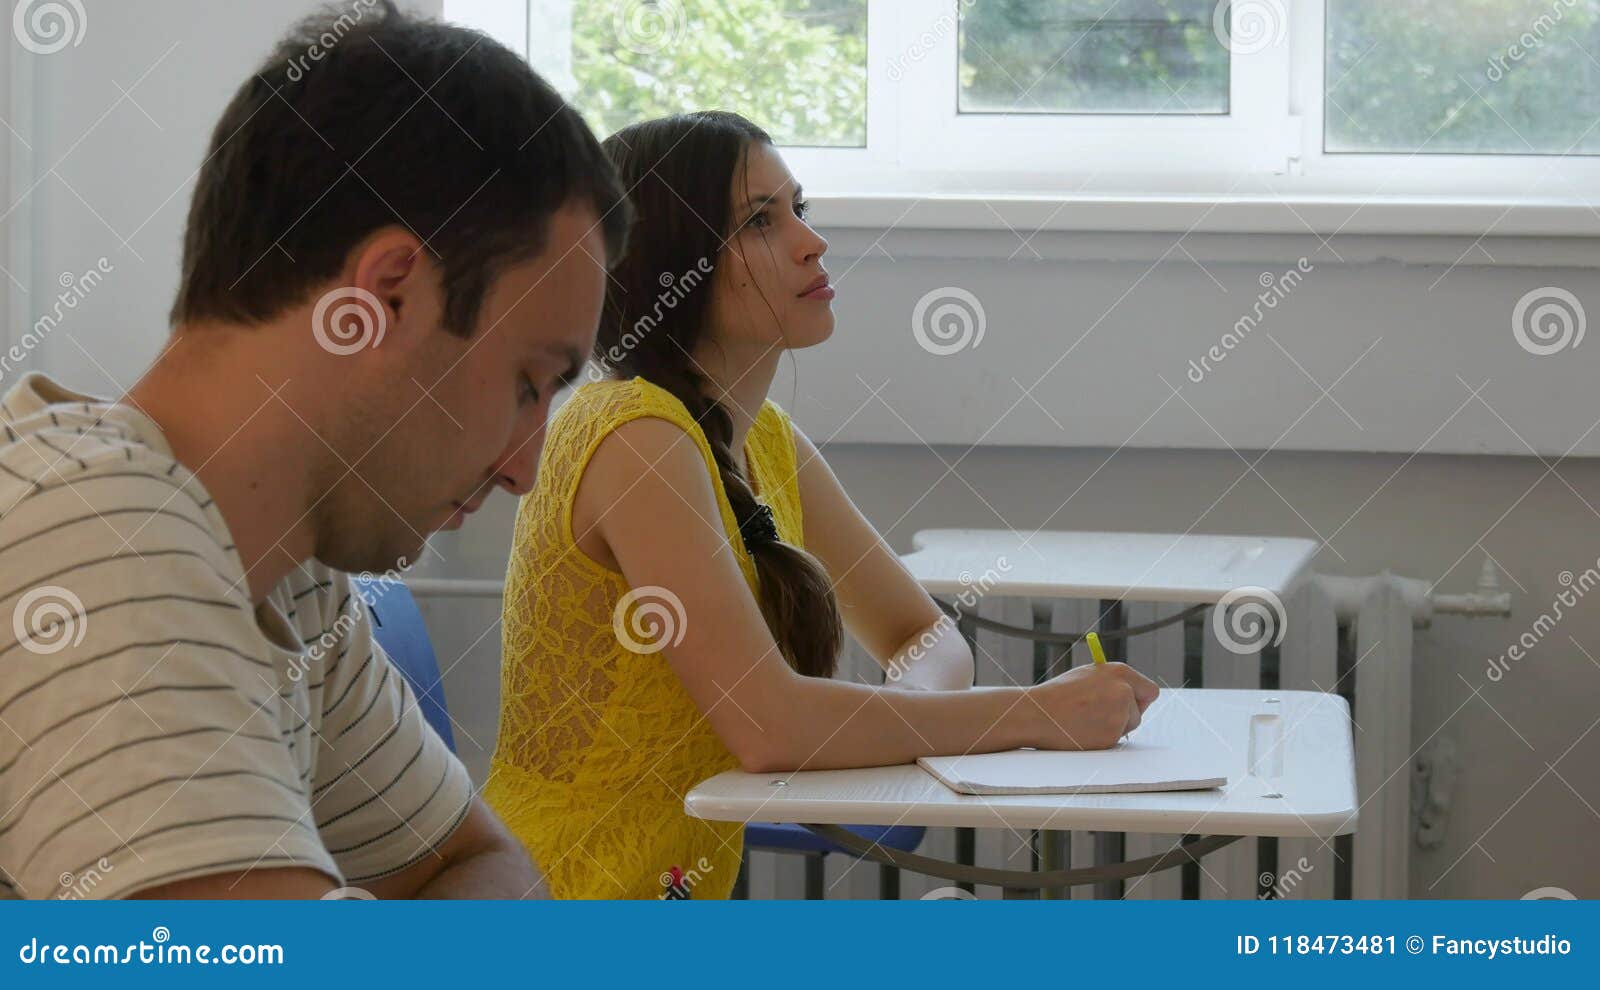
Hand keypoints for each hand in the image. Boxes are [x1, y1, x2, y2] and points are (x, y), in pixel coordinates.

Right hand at [1022, 661, 1159, 749]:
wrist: (1039, 713)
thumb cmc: (1059, 694)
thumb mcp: (1088, 675)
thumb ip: (1112, 682)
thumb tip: (1131, 695)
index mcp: (1119, 672)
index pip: (1149, 690)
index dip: (1140, 698)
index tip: (1132, 704)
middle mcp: (1124, 691)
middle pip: (1140, 711)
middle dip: (1126, 715)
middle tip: (1102, 715)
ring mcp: (1119, 714)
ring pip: (1128, 726)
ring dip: (1113, 726)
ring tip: (1086, 720)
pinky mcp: (1112, 735)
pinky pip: (1114, 739)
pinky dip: (1102, 737)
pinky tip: (1083, 729)